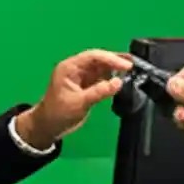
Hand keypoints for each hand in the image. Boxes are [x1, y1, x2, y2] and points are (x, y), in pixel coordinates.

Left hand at [15, 49, 132, 148]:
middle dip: (115, 60)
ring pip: (102, 67)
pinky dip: (113, 77)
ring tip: (132, 69)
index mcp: (70, 67)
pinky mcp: (88, 85)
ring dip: (116, 67)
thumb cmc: (58, 113)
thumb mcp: (79, 103)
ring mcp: (83, 76)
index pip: (93, 57)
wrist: (49, 126)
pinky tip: (123, 78)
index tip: (126, 65)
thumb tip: (119, 83)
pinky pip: (102, 77)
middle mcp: (77, 69)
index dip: (111, 59)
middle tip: (133, 64)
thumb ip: (99, 92)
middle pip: (99, 59)